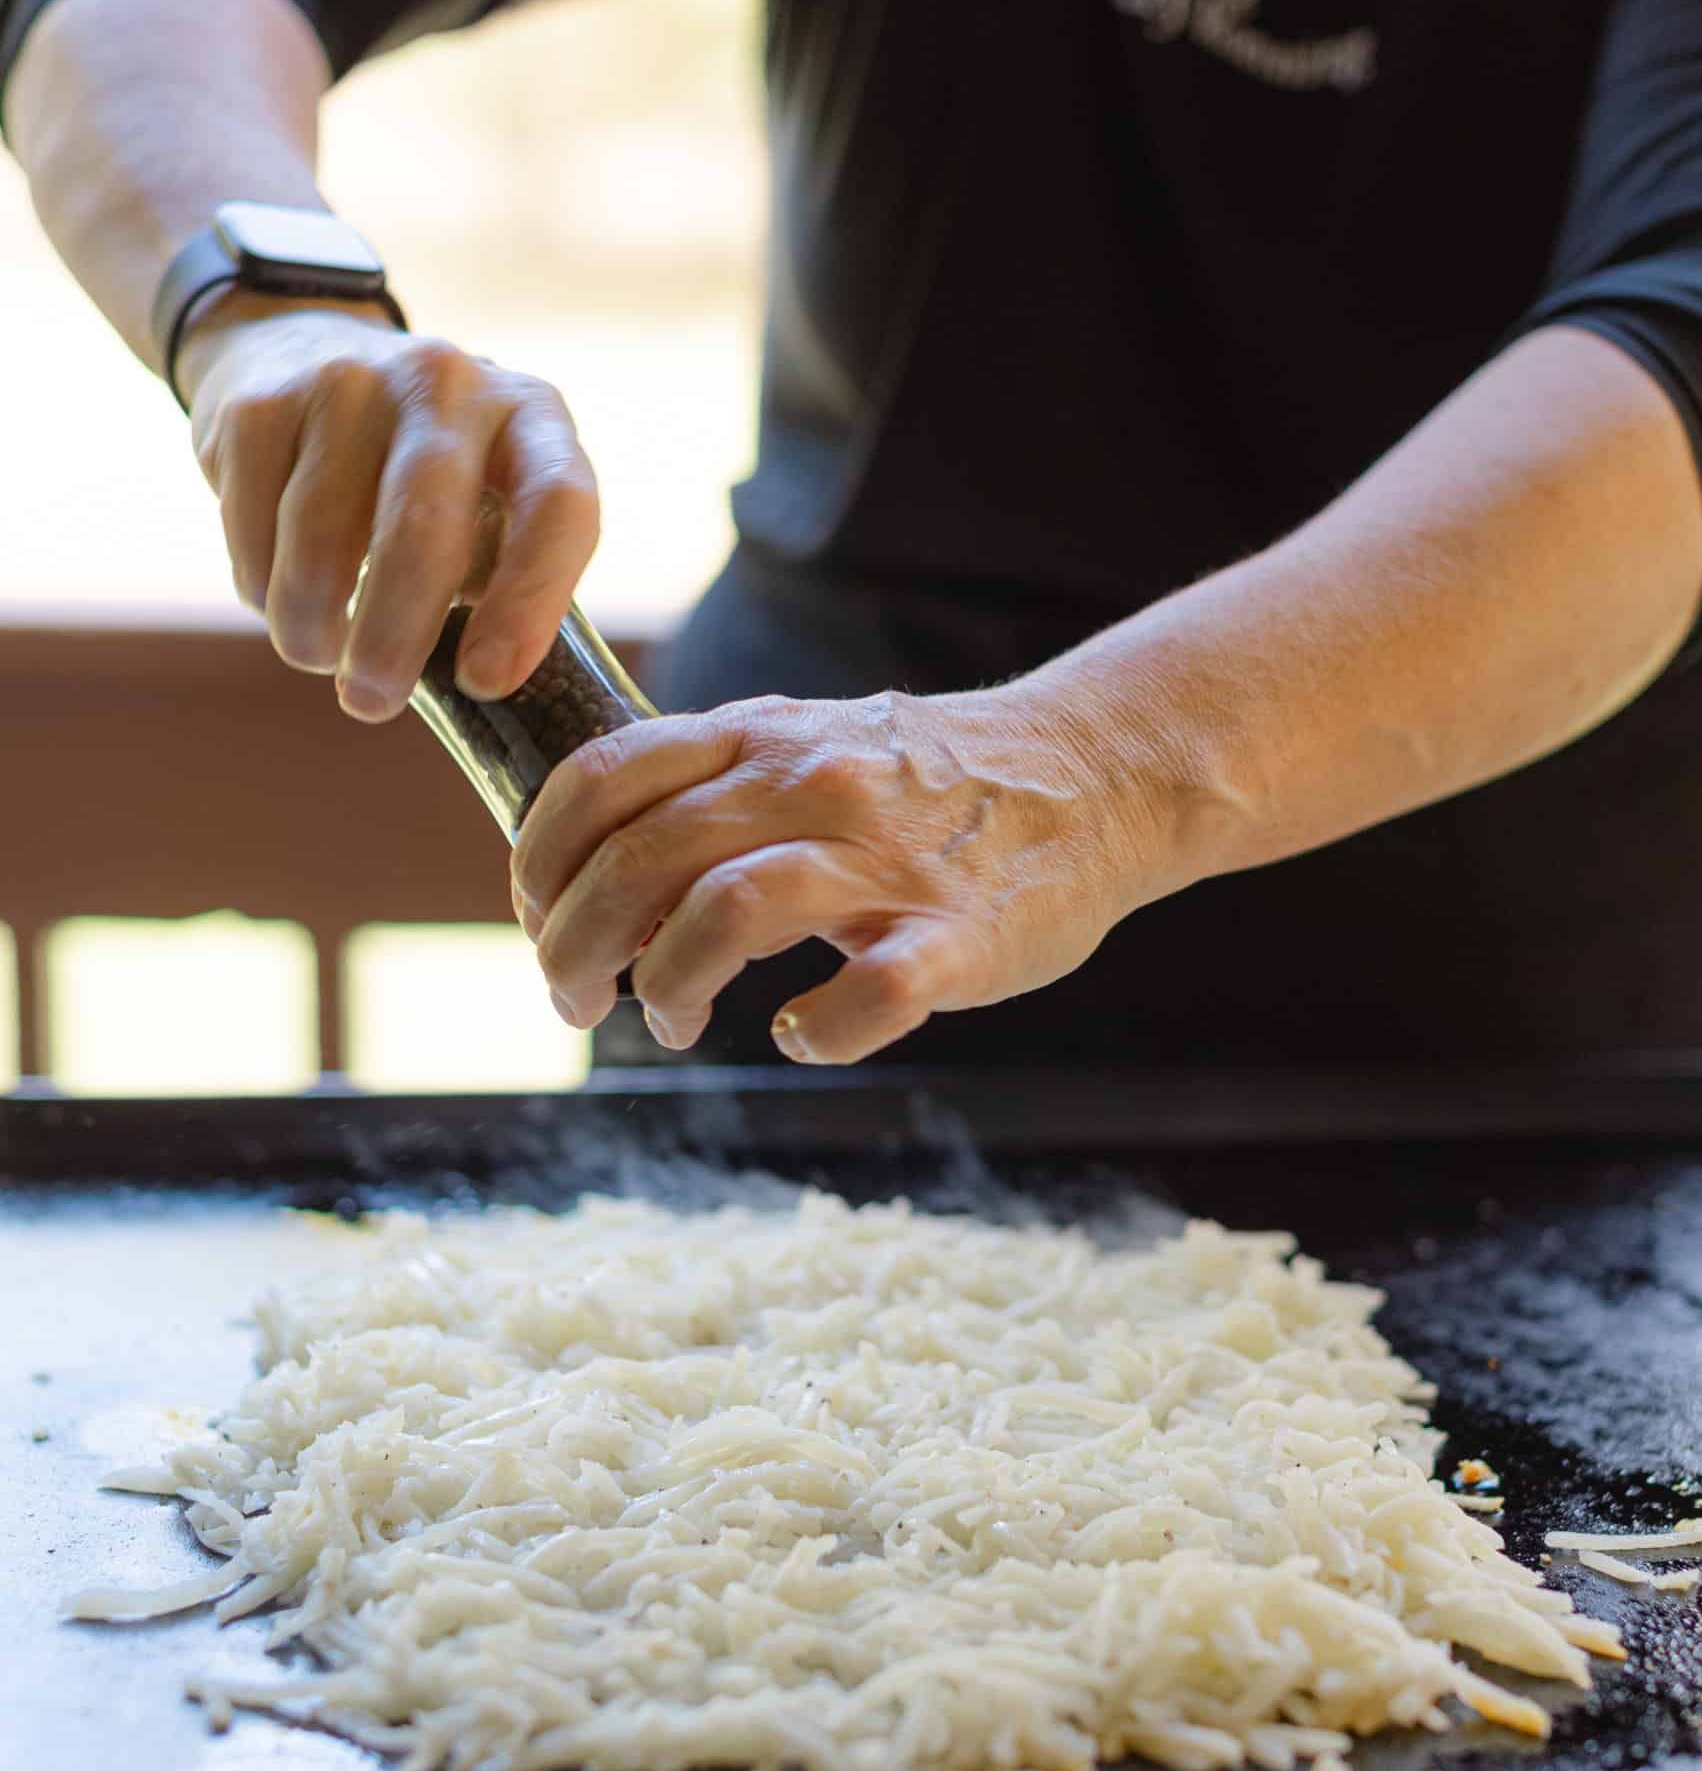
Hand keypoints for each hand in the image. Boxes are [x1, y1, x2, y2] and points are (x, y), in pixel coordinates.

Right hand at [181, 297, 598, 718]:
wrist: (299, 352)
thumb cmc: (422, 473)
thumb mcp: (489, 500)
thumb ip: (498, 575)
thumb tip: (473, 684)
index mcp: (530, 415)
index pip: (558, 504)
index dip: (528, 601)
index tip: (485, 684)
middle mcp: (446, 383)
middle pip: (422, 526)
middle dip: (394, 636)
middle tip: (372, 702)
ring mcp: (348, 380)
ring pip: (320, 533)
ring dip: (311, 623)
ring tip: (317, 652)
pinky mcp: (261, 400)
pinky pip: (252, 523)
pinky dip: (261, 584)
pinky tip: (278, 592)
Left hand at [510, 685, 1172, 1063]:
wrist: (1095, 779)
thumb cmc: (927, 784)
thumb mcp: (804, 743)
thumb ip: (706, 785)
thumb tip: (582, 864)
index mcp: (762, 737)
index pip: (602, 779)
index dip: (540, 861)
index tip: (538, 918)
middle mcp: (814, 785)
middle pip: (641, 861)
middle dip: (574, 949)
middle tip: (572, 1001)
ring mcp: (887, 862)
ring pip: (725, 915)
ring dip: (668, 987)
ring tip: (670, 1020)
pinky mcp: (957, 938)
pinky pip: (863, 996)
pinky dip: (809, 1032)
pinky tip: (796, 1033)